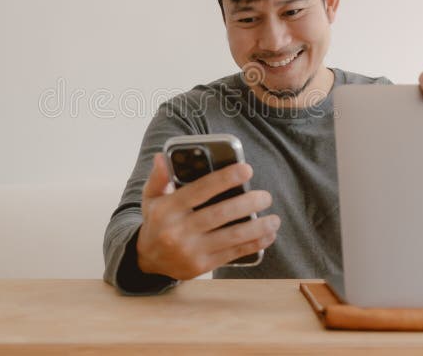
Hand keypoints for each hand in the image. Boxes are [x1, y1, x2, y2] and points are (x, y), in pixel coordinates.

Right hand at [136, 153, 279, 279]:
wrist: (147, 260)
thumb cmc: (156, 222)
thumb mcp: (151, 198)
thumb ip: (159, 177)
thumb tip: (163, 157)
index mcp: (168, 209)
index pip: (200, 190)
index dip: (225, 179)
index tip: (246, 170)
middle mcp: (179, 230)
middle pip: (221, 214)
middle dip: (248, 203)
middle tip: (266, 196)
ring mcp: (191, 250)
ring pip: (231, 237)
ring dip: (257, 227)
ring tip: (274, 219)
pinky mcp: (202, 266)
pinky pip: (233, 253)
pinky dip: (254, 244)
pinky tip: (268, 235)